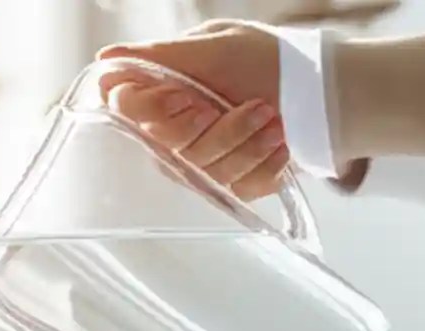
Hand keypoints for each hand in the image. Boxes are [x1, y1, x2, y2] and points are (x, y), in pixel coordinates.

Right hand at [97, 22, 288, 200]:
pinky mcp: (228, 184)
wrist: (316, 89)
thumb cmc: (266, 60)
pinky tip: (279, 144)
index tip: (186, 97)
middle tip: (253, 105)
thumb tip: (107, 58)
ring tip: (275, 118)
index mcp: (160, 91)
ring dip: (247, 143)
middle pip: (168, 147)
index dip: (152, 109)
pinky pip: (235, 189)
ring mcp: (198, 161)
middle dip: (218, 129)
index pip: (123, 109)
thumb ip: (161, 56)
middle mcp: (170, 131)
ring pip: (205, 171)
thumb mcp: (216, 47)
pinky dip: (264, 165)